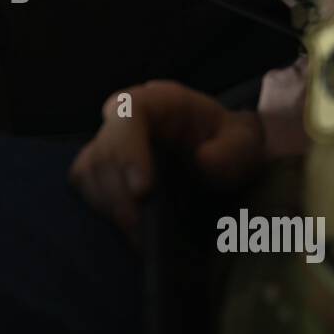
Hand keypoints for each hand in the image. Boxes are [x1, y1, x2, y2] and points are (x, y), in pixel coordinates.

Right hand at [69, 81, 265, 239]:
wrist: (223, 160)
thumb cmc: (231, 146)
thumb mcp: (246, 143)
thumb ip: (233, 151)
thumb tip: (202, 161)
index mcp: (158, 100)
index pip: (127, 113)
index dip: (128, 150)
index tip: (143, 190)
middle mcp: (124, 119)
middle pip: (102, 149)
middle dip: (118, 192)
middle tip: (141, 227)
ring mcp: (108, 145)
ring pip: (87, 172)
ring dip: (110, 206)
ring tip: (140, 233)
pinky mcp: (100, 172)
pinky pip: (87, 190)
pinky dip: (105, 211)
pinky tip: (131, 230)